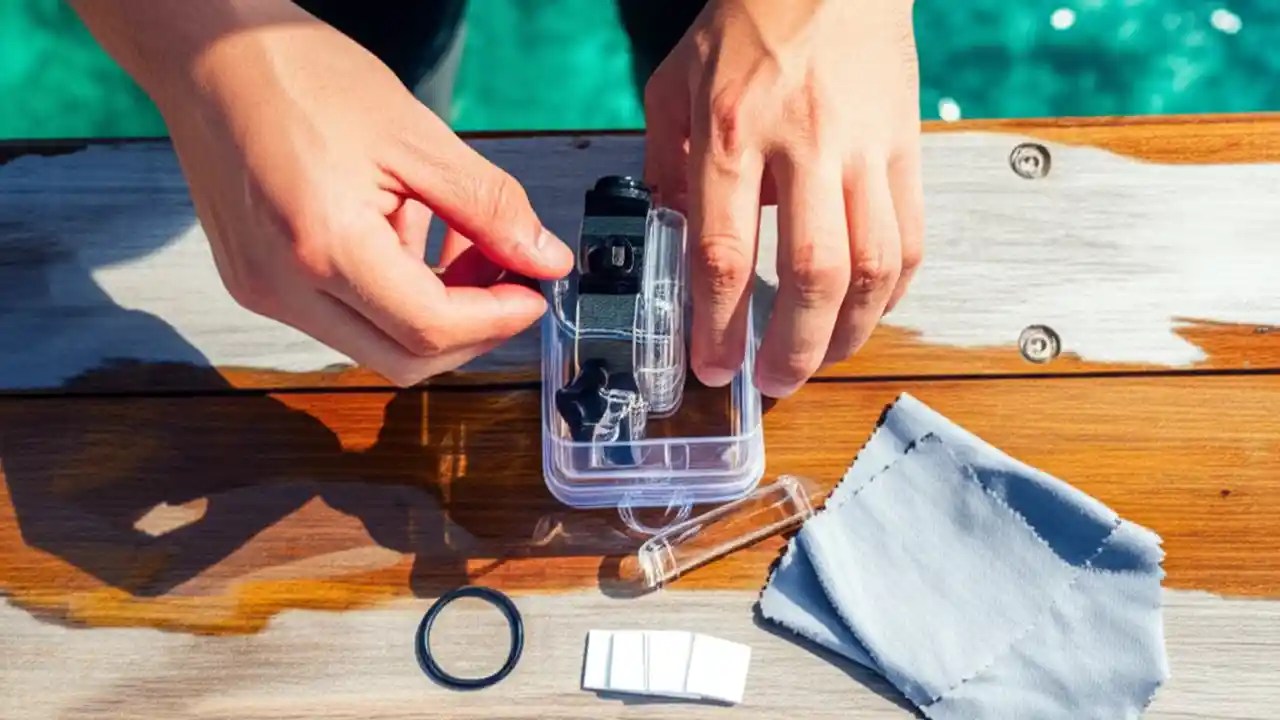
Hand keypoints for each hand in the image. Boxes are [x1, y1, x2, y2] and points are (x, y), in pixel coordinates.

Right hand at [83, 2, 572, 386]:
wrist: (209, 53)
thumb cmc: (298, 75)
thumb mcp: (416, 135)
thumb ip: (488, 207)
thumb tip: (544, 259)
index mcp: (323, 246)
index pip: (431, 329)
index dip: (498, 318)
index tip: (534, 290)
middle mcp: (284, 286)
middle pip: (404, 358)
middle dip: (472, 328)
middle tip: (509, 276)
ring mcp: (263, 291)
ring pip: (375, 343)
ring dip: (433, 311)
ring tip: (461, 242)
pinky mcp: (256, 283)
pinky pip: (341, 317)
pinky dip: (391, 294)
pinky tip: (408, 235)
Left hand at [643, 0, 923, 397]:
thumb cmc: (747, 21)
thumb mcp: (674, 82)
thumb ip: (663, 162)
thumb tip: (664, 233)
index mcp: (731, 132)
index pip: (725, 252)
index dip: (718, 326)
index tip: (713, 367)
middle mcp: (803, 146)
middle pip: (811, 273)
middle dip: (793, 347)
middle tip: (774, 381)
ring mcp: (864, 150)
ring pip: (872, 267)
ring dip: (848, 331)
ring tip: (820, 357)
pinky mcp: (905, 149)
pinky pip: (909, 239)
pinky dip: (890, 292)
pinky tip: (865, 313)